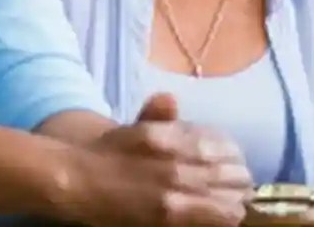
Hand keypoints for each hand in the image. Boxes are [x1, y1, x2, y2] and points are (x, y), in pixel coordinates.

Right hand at [55, 93, 252, 226]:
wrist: (74, 182)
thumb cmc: (106, 155)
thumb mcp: (135, 129)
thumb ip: (157, 115)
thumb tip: (169, 99)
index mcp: (173, 137)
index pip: (227, 146)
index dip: (234, 157)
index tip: (232, 164)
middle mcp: (179, 161)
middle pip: (235, 171)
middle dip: (239, 179)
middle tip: (238, 186)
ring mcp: (176, 190)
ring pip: (233, 194)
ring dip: (236, 198)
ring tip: (232, 201)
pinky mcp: (170, 214)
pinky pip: (221, 215)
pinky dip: (227, 214)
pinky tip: (223, 214)